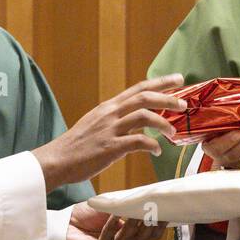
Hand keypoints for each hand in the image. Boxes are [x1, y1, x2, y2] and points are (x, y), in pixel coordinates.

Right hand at [33, 75, 184, 191]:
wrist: (56, 160)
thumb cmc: (77, 146)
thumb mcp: (96, 124)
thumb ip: (116, 120)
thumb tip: (137, 122)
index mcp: (108, 107)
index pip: (138, 88)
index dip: (160, 82)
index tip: (178, 78)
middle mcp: (110, 113)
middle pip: (144, 97)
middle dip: (167, 98)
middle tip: (183, 104)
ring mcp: (110, 129)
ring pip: (144, 116)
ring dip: (163, 123)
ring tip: (173, 132)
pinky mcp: (109, 147)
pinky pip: (137, 141)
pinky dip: (152, 145)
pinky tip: (157, 151)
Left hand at [66, 201, 166, 239]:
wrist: (62, 225)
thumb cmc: (85, 216)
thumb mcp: (111, 207)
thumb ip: (128, 205)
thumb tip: (147, 196)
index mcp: (131, 236)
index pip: (152, 233)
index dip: (161, 223)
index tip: (169, 209)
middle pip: (145, 238)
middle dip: (151, 223)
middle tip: (155, 209)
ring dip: (132, 224)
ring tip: (135, 211)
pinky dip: (111, 227)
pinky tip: (113, 216)